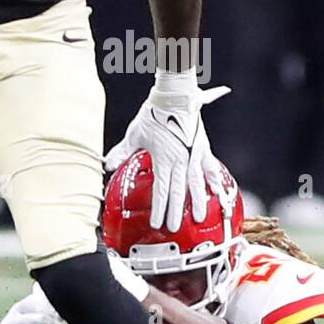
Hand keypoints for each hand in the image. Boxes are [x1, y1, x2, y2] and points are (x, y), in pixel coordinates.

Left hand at [105, 69, 229, 228]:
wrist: (174, 96)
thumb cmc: (154, 113)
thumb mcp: (135, 134)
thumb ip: (123, 152)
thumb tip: (108, 164)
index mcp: (163, 159)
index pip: (161, 190)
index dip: (159, 208)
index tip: (157, 223)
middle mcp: (180, 160)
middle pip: (178, 191)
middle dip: (175, 212)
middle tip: (174, 228)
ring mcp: (194, 154)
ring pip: (195, 183)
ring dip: (196, 201)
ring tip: (197, 216)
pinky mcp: (202, 147)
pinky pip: (209, 167)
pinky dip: (213, 179)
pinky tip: (216, 191)